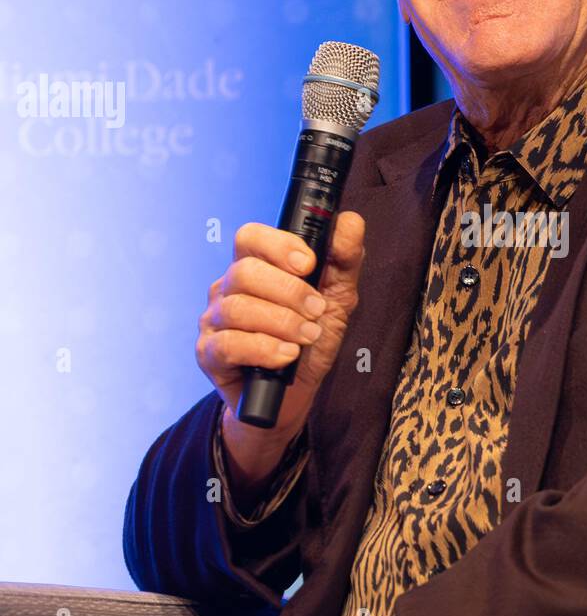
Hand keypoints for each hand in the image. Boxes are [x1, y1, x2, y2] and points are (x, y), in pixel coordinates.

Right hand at [196, 212, 365, 487]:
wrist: (294, 394)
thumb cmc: (310, 341)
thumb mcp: (338, 299)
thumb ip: (345, 260)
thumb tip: (350, 221)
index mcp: (255, 266)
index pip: (250, 237)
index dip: (278, 245)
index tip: (309, 264)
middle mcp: (228, 288)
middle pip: (245, 272)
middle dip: (289, 292)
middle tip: (317, 310)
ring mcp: (214, 320)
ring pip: (238, 308)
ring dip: (281, 322)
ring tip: (307, 337)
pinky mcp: (208, 354)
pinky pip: (228, 344)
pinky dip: (264, 349)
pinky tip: (286, 356)